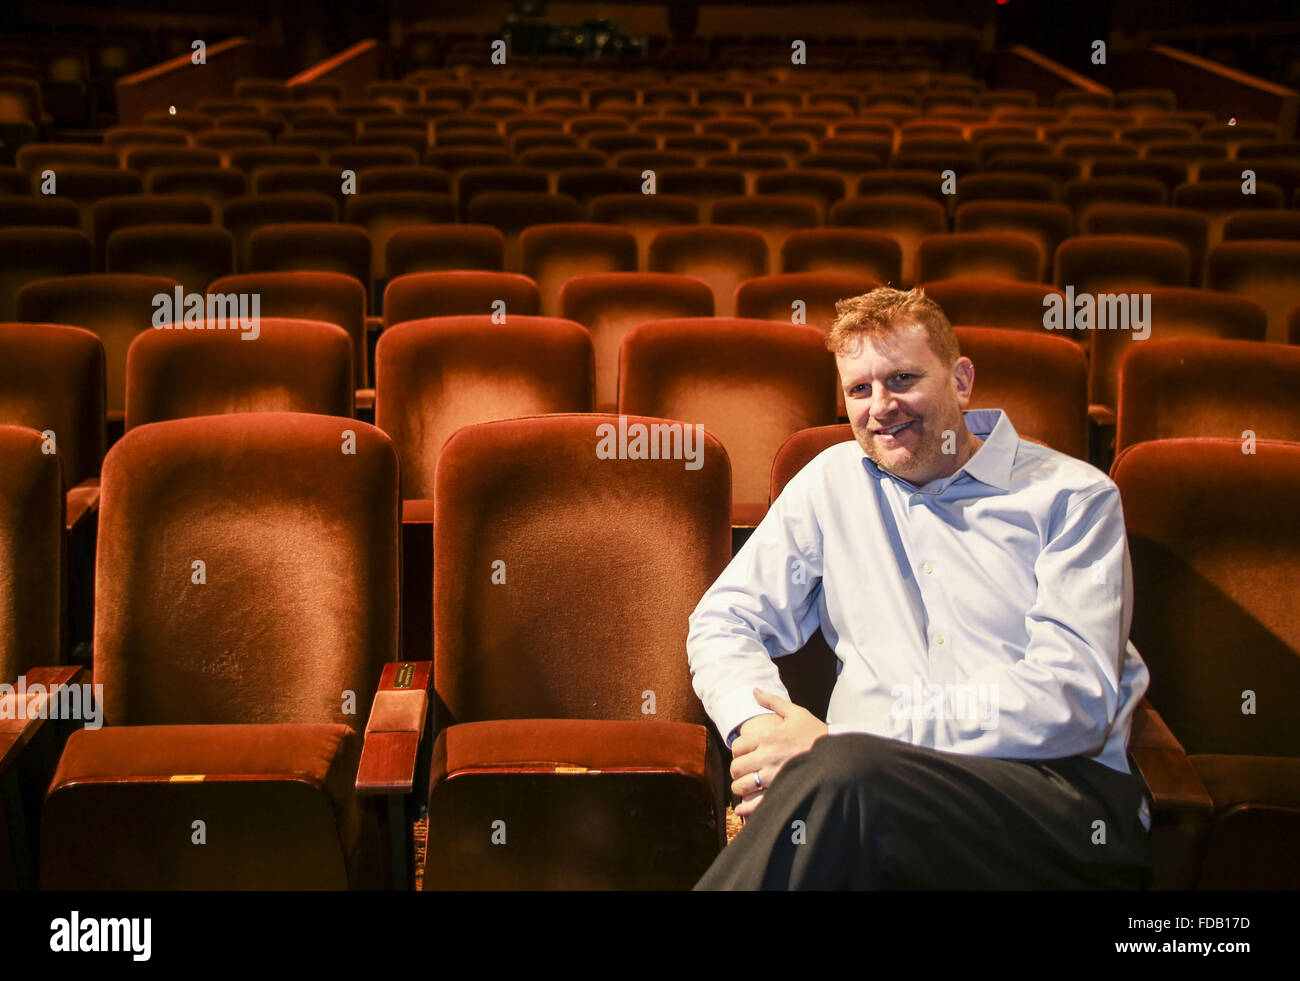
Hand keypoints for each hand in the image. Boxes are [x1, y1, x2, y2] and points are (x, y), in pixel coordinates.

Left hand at [729, 688, 828, 817]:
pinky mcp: (782, 792)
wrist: (839, 756)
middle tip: (743, 772)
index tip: (743, 754)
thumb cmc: (817, 734)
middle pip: (736, 767)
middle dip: (737, 770)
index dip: (737, 751)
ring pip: (742, 786)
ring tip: (746, 787)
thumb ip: (773, 702)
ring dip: (740, 788)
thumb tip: (754, 691)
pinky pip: (757, 804)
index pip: (737, 746)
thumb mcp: (797, 714)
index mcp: (769, 736)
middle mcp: (768, 756)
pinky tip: (742, 809)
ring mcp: (774, 776)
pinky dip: (746, 809)